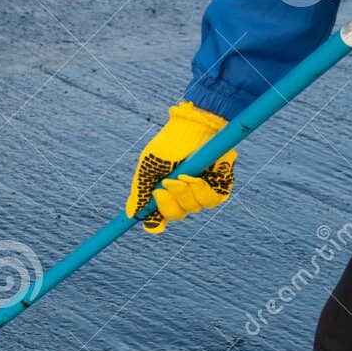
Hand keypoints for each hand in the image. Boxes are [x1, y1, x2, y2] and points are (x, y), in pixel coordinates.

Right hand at [128, 102, 236, 232]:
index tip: (154, 225)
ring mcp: (201, 190)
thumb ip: (140, 191)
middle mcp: (183, 194)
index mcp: (165, 191)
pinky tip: (194, 175)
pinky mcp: (219, 184)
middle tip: (165, 184)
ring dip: (185, 193)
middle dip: (170, 201)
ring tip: (182, 175)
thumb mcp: (148, 167)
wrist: (193, 125)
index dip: (156, 222)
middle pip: (176, 214)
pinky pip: (211, 200)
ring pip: (193, 208)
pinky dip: (200, 189)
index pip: (160, 217)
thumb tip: (131, 214)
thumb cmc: (169, 143)